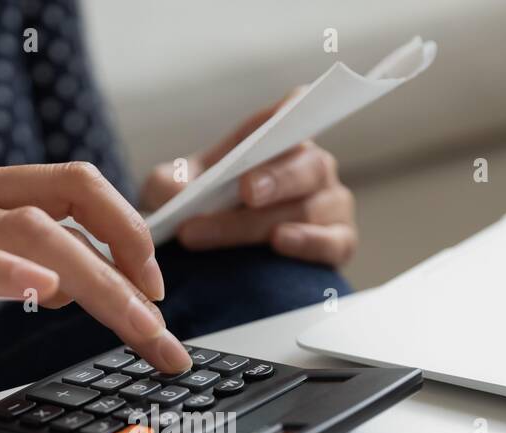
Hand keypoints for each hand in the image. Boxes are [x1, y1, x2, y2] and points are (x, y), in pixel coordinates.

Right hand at [0, 163, 190, 432]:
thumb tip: (79, 285)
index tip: (158, 291)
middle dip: (131, 254)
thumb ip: (15, 275)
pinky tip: (44, 295)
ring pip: (32, 232)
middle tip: (162, 318)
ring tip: (135, 325)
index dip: (129, 231)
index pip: (73, 192)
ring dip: (98, 282)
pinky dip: (7, 274)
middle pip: (67, 199)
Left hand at [140, 96, 356, 266]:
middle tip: (246, 191)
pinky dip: (309, 242)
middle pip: (306, 165)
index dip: (296, 109)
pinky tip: (280, 241)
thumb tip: (180, 192)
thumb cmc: (194, 210)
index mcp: (276, 140)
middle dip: (276, 177)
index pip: (294, 112)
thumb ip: (168, 184)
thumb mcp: (168, 191)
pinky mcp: (338, 243)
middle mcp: (311, 166)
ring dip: (260, 222)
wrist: (205, 255)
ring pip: (309, 208)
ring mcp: (329, 204)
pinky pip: (334, 242)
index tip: (293, 104)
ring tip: (224, 234)